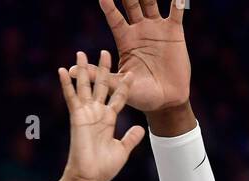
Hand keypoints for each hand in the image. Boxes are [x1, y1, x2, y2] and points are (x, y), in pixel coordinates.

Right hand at [59, 50, 144, 180]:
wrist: (89, 177)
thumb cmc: (103, 168)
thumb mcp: (122, 150)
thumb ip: (130, 138)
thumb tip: (141, 129)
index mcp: (108, 119)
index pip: (117, 97)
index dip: (123, 86)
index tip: (130, 72)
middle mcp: (97, 113)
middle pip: (101, 86)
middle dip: (103, 69)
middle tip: (105, 52)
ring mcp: (86, 114)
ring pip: (85, 86)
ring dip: (84, 70)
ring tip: (81, 53)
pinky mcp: (77, 117)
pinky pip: (71, 97)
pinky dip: (67, 84)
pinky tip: (63, 70)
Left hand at [72, 0, 190, 114]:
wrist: (166, 102)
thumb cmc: (141, 96)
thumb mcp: (118, 85)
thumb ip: (98, 75)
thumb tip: (71, 71)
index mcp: (125, 40)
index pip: (114, 18)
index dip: (108, 5)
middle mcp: (140, 30)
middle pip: (132, 4)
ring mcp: (157, 28)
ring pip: (151, 2)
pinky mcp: (174, 32)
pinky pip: (176, 12)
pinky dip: (177, 1)